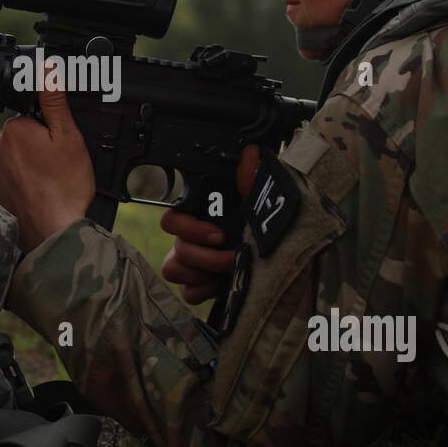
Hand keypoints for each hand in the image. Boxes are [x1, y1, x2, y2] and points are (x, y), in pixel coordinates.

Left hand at [0, 85, 94, 250]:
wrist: (55, 231)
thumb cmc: (65, 186)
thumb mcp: (68, 137)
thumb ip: (54, 100)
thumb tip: (46, 68)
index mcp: (15, 129)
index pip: (32, 120)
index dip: (50, 133)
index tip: (60, 150)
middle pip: (22, 140)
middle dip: (38, 150)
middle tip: (57, 168)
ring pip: (15, 162)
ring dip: (30, 170)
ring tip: (49, 184)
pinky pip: (9, 183)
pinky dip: (22, 188)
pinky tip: (37, 197)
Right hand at [158, 144, 260, 304]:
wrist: (275, 265)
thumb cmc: (259, 231)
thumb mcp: (256, 207)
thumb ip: (249, 181)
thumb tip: (250, 153)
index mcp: (198, 219)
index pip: (171, 220)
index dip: (190, 229)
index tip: (219, 234)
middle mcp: (189, 240)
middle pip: (177, 249)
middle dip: (206, 257)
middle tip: (231, 257)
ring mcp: (190, 265)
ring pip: (174, 270)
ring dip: (202, 273)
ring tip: (228, 272)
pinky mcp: (196, 287)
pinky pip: (187, 293)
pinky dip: (203, 290)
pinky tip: (221, 285)